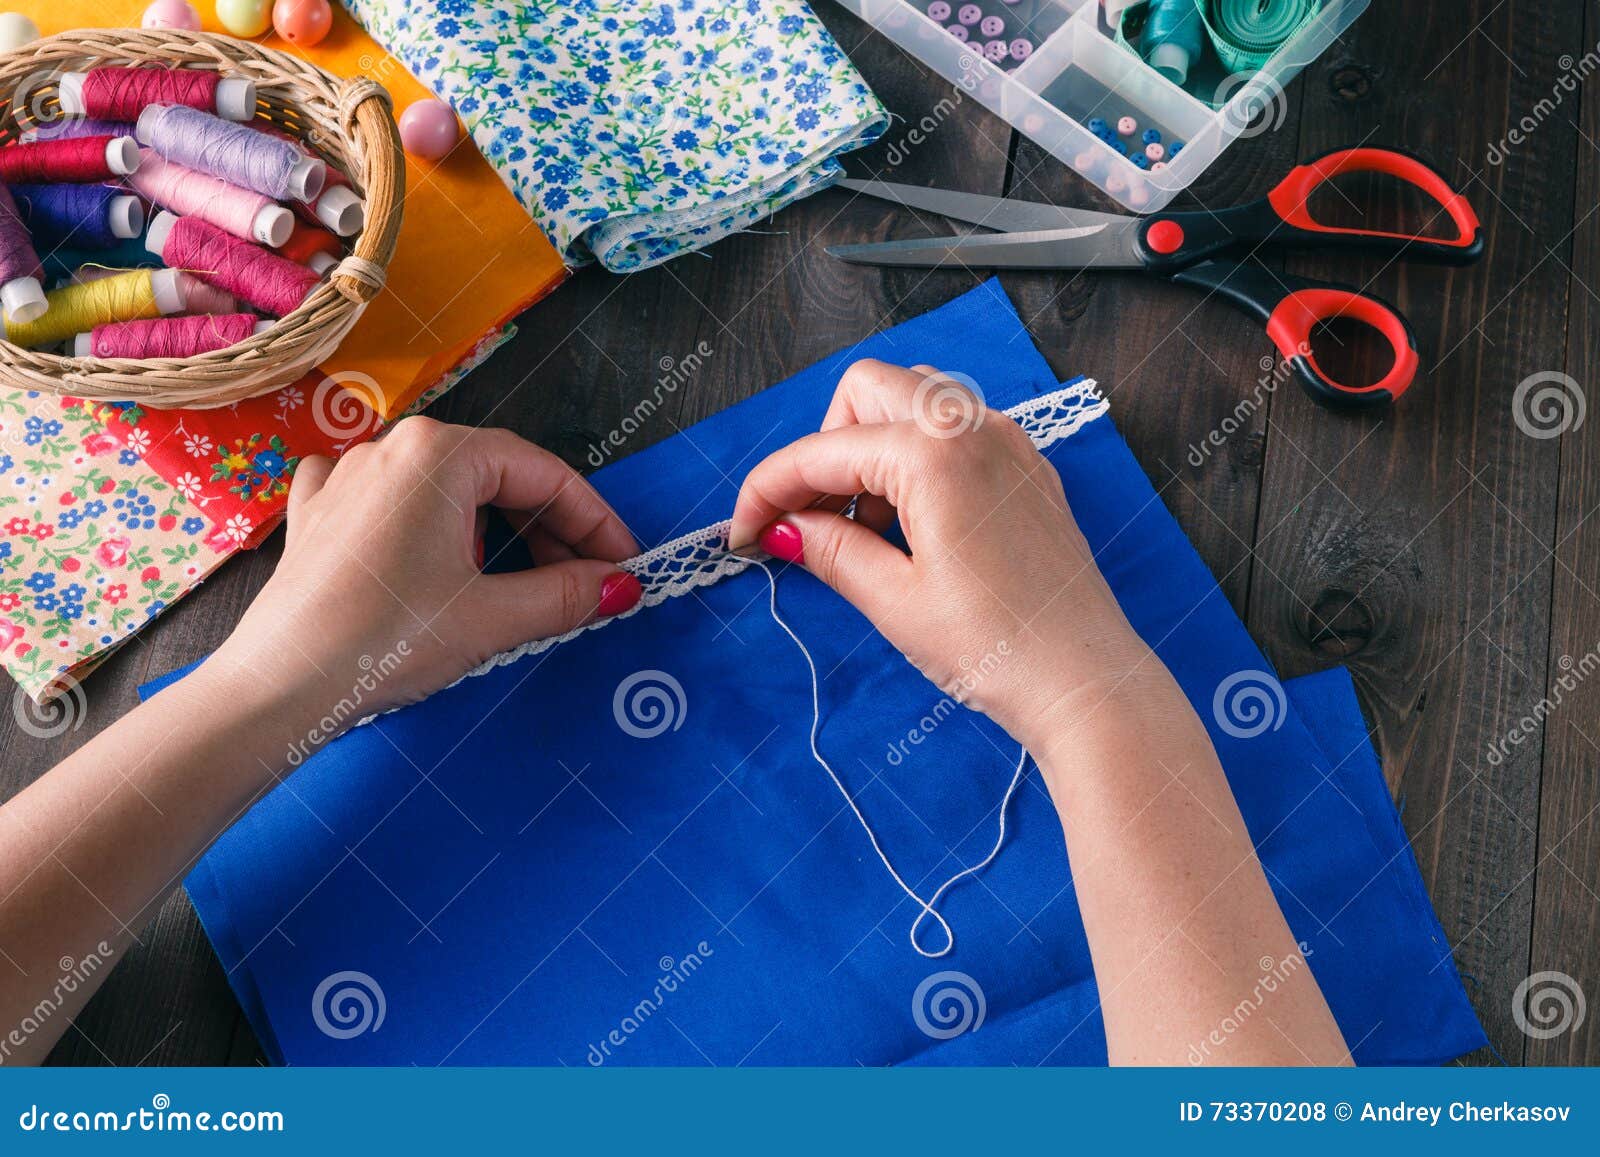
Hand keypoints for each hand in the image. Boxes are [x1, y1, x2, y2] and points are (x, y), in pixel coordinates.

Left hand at [210, 416, 642, 719]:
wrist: (279, 687)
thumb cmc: (384, 642)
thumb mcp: (492, 618)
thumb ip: (566, 594)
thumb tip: (621, 586)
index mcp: (440, 454)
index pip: (544, 474)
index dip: (595, 521)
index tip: (625, 565)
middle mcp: (392, 448)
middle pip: (497, 476)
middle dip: (547, 530)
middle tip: (583, 584)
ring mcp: (347, 476)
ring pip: (445, 488)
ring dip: (492, 530)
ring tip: (518, 582)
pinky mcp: (318, 514)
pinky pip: (384, 496)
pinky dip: (418, 519)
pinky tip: (421, 543)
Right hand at [729, 360, 1149, 749]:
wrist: (1085, 683)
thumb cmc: (997, 648)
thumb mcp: (894, 601)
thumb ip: (829, 550)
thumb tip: (781, 527)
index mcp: (935, 451)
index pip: (821, 450)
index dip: (767, 491)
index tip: (742, 533)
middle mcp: (975, 426)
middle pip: (865, 391)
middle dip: (823, 450)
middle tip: (806, 522)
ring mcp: (1009, 442)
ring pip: (913, 402)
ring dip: (870, 447)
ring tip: (863, 530)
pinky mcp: (1027, 469)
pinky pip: (955, 431)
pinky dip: (914, 460)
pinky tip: (908, 529)